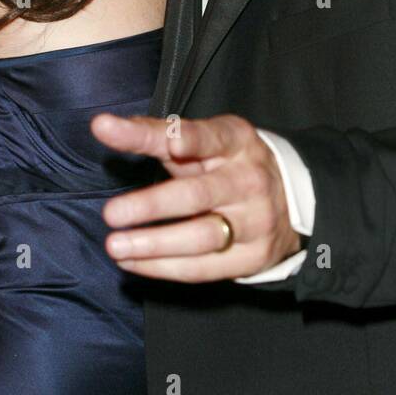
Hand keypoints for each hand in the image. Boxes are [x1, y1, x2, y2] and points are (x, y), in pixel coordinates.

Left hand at [90, 112, 300, 280]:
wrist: (291, 199)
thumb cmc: (228, 163)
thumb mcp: (203, 139)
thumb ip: (156, 134)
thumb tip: (104, 126)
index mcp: (236, 142)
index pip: (204, 137)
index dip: (183, 137)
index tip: (160, 139)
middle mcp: (248, 180)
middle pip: (198, 194)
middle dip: (152, 205)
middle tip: (111, 213)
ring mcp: (254, 221)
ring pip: (201, 237)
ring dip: (154, 244)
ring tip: (115, 246)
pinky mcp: (252, 257)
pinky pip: (203, 268)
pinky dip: (163, 267)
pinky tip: (132, 262)